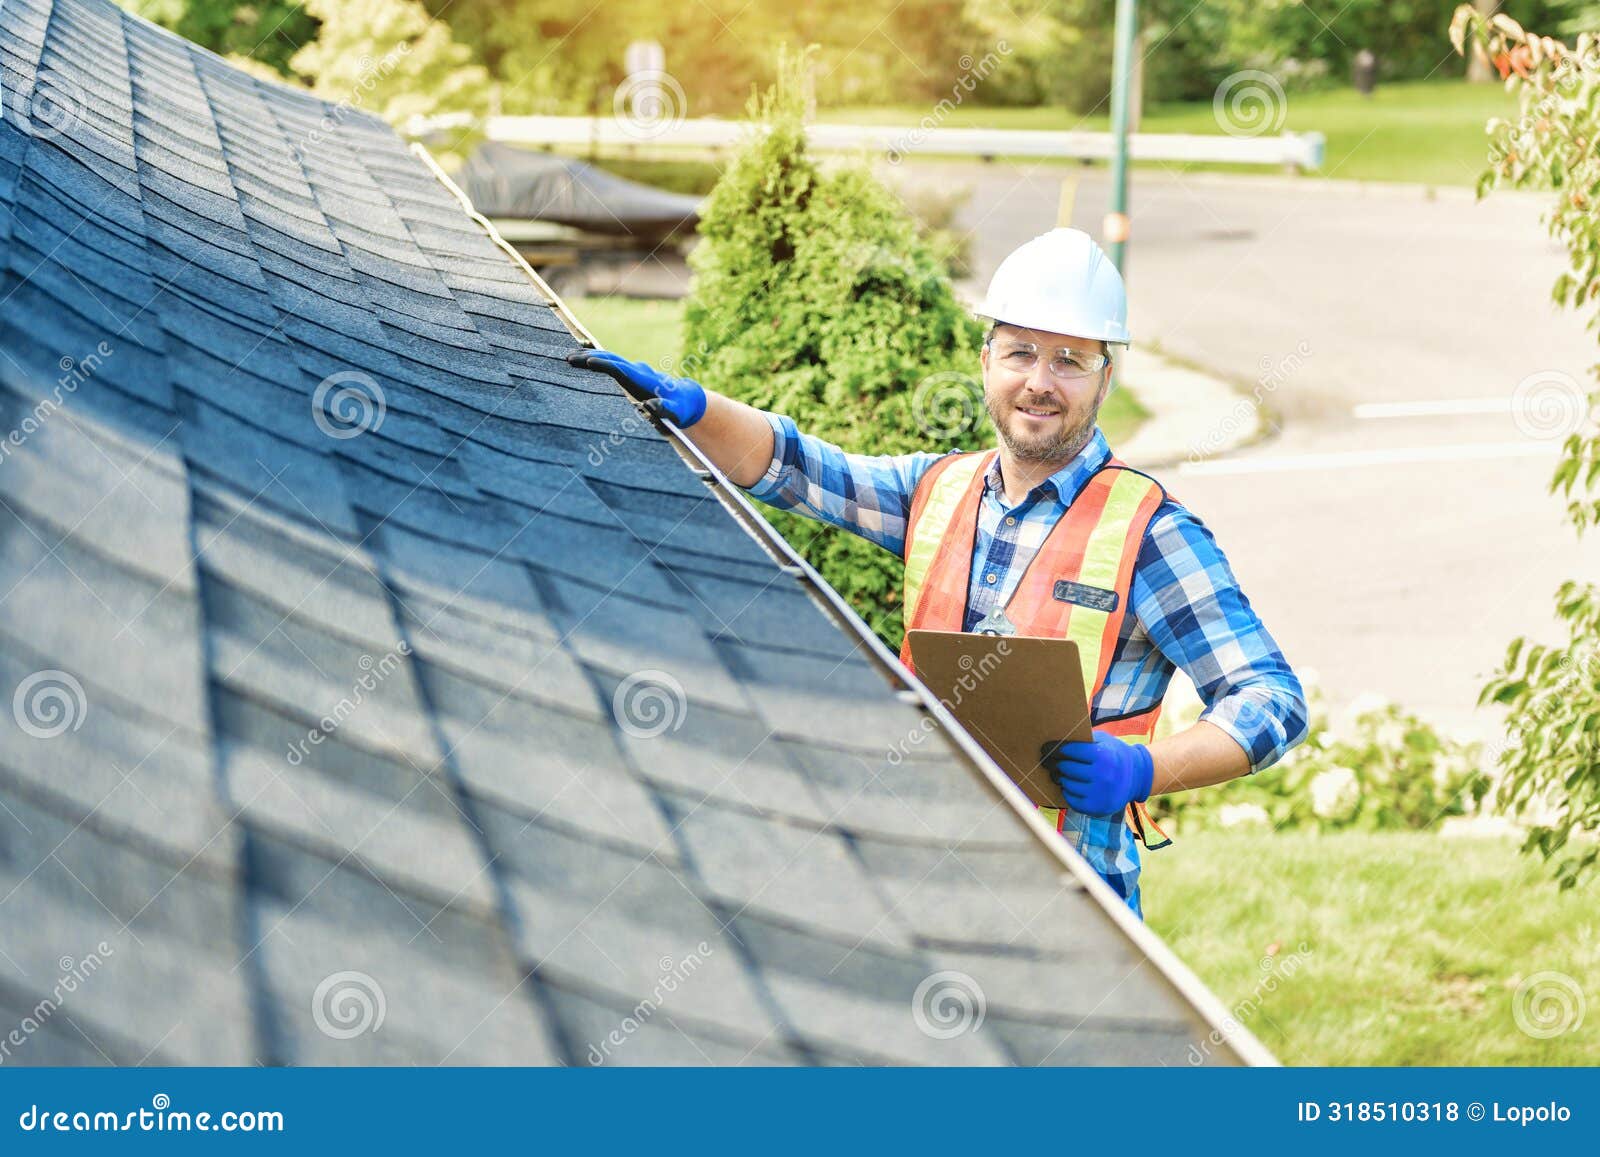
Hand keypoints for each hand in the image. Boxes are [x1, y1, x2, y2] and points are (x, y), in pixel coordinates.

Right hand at [566, 349, 707, 427]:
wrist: (688, 398)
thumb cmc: (681, 408)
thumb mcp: (677, 413)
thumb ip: (665, 409)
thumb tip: (649, 405)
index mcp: (644, 379)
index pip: (621, 369)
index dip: (605, 365)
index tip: (588, 362)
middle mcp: (637, 370)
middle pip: (611, 359)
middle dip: (590, 358)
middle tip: (568, 359)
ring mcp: (634, 370)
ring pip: (609, 358)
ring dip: (590, 357)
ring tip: (569, 358)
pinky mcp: (631, 373)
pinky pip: (611, 363)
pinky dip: (597, 360)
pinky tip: (583, 361)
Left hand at [1042, 730, 1153, 817]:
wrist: (1136, 777)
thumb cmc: (1114, 756)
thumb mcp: (1104, 741)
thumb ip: (1084, 740)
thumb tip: (1057, 740)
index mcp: (1104, 755)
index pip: (1071, 751)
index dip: (1060, 749)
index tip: (1052, 749)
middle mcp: (1102, 775)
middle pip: (1067, 768)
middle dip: (1060, 765)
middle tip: (1057, 763)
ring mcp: (1100, 793)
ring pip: (1068, 784)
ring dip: (1064, 779)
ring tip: (1066, 775)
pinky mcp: (1097, 807)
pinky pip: (1072, 800)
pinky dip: (1069, 793)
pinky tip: (1072, 787)